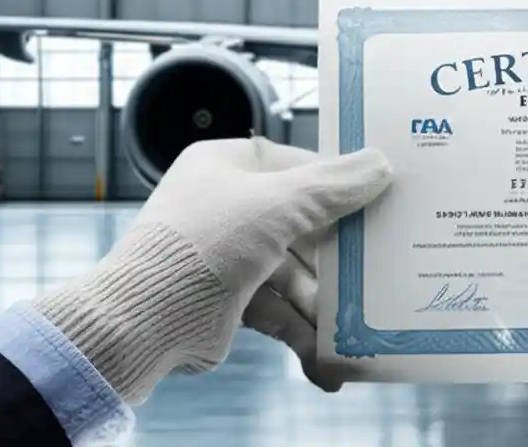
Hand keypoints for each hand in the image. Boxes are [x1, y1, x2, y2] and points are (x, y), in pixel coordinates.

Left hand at [33, 138, 391, 402]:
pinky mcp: (230, 298)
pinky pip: (279, 309)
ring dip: (324, 302)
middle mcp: (227, 205)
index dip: (340, 182)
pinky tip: (329, 363)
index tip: (383, 195)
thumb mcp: (280, 203)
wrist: (144, 320)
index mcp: (228, 165)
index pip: (298, 165)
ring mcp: (228, 254)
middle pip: (303, 223)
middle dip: (340, 254)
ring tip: (358, 327)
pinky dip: (303, 333)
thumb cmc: (206, 241)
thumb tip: (382, 164)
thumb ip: (334, 186)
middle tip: (382, 263)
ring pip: (295, 272)